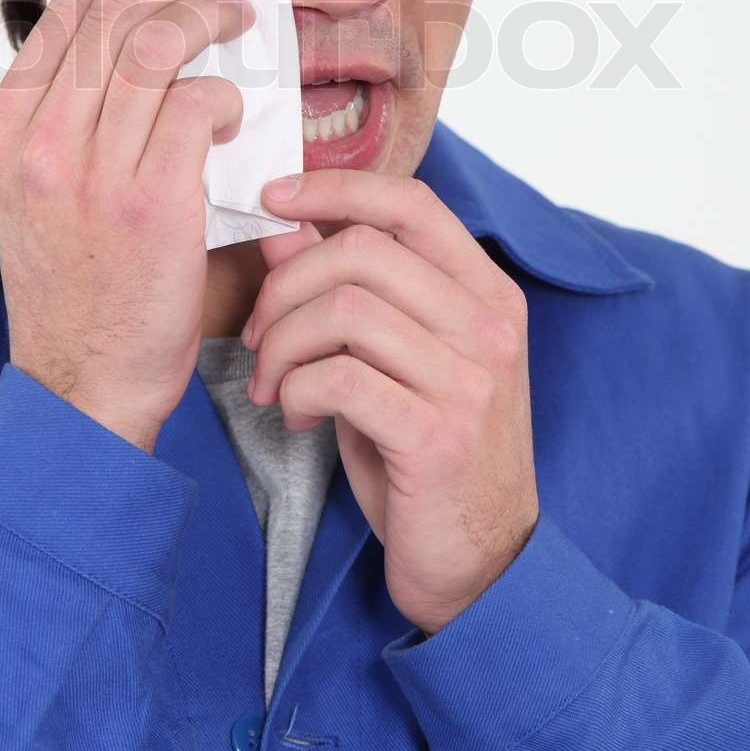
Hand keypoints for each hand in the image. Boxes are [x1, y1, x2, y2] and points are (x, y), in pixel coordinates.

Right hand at [0, 0, 253, 450]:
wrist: (80, 384)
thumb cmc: (77, 283)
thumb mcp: (42, 189)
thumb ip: (74, 116)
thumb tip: (137, 41)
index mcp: (7, 126)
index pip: (68, 8)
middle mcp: (37, 136)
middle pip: (115, 6)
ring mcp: (87, 168)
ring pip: (157, 44)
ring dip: (211, 12)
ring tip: (245, 9)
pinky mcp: (147, 202)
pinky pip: (197, 107)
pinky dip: (225, 95)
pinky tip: (237, 107)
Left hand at [244, 170, 539, 634]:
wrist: (482, 563)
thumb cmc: (430, 452)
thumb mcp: (395, 359)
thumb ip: (350, 288)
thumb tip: (285, 219)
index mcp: (487, 293)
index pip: (411, 202)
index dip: (334, 187)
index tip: (273, 197)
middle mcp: (489, 326)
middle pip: (362, 251)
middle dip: (286, 286)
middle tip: (260, 337)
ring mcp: (470, 380)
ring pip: (344, 309)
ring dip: (282, 344)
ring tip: (273, 383)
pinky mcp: (438, 435)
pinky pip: (339, 377)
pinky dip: (294, 390)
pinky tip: (295, 416)